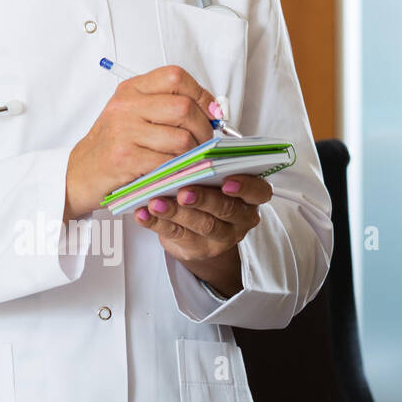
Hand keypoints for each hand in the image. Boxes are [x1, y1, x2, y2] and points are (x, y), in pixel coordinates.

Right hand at [65, 64, 218, 218]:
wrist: (81, 172)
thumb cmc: (112, 144)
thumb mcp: (132, 113)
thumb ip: (165, 105)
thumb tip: (213, 111)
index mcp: (130, 90)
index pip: (175, 77)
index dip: (201, 95)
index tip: (211, 113)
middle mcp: (125, 106)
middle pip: (184, 107)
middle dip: (204, 129)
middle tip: (205, 142)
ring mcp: (123, 131)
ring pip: (182, 138)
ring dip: (194, 153)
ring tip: (190, 159)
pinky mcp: (125, 158)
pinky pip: (169, 162)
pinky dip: (180, 169)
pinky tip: (176, 171)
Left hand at [134, 173, 271, 296]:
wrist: (198, 231)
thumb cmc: (207, 192)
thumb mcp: (214, 179)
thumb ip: (208, 169)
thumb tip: (186, 153)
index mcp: (249, 196)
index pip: (258, 191)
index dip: (245, 187)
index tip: (226, 182)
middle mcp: (240, 218)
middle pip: (226, 209)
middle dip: (204, 199)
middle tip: (183, 192)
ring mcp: (221, 237)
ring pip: (202, 225)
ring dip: (176, 212)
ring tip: (156, 203)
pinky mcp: (198, 248)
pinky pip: (177, 235)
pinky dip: (157, 223)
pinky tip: (143, 214)